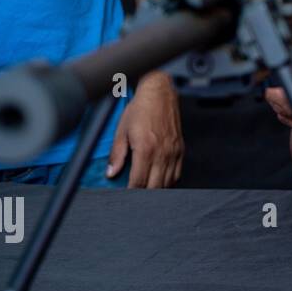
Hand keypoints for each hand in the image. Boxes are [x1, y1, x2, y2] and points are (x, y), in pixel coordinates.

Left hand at [109, 72, 183, 188]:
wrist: (160, 93)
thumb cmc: (141, 109)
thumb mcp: (121, 131)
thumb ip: (116, 154)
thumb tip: (111, 172)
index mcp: (145, 148)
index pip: (138, 181)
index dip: (130, 192)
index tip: (125, 197)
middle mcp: (162, 152)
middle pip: (154, 186)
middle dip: (143, 194)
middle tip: (134, 197)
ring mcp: (173, 152)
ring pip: (168, 183)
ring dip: (157, 190)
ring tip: (146, 192)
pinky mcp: (180, 149)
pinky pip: (177, 174)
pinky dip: (169, 181)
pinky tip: (160, 181)